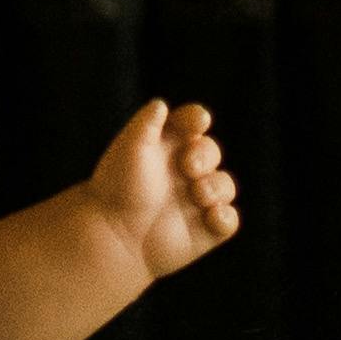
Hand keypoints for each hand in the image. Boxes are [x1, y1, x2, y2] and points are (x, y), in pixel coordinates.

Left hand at [83, 98, 239, 288]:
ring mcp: (197, 201)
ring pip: (224, 185)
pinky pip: (228, 221)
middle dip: (206, 155)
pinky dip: (226, 218)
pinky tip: (211, 216)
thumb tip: (161, 104)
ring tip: (198, 194)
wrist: (112, 235)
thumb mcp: (129, 149)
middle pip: (211, 151)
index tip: (198, 122)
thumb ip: (146, 124)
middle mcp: (185, 171)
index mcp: (168, 147)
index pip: (191, 124)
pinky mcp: (205, 230)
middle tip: (188, 166)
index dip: (198, 119)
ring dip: (217, 187)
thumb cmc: (117, 188)